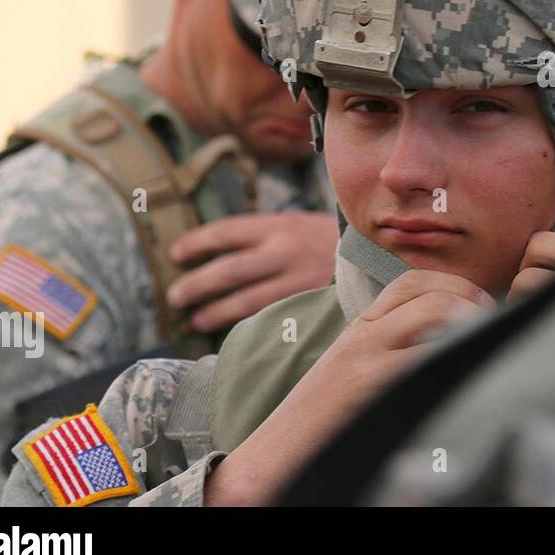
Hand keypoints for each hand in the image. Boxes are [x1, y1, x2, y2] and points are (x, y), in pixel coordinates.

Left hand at [166, 212, 338, 331]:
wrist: (379, 253)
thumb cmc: (333, 239)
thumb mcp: (301, 223)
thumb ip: (269, 235)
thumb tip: (223, 250)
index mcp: (279, 225)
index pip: (226, 232)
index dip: (196, 244)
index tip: (177, 254)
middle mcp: (284, 251)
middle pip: (228, 270)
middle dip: (197, 284)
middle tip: (175, 295)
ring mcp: (296, 279)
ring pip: (244, 299)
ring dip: (214, 310)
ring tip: (195, 318)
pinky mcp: (306, 302)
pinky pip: (267, 317)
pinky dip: (244, 324)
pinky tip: (229, 330)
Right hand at [204, 268, 494, 505]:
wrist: (275, 458)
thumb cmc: (320, 423)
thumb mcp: (352, 371)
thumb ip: (388, 349)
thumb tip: (444, 344)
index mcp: (359, 328)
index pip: (412, 282)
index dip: (454, 285)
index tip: (478, 305)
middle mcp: (363, 335)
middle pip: (433, 292)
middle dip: (473, 302)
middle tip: (492, 326)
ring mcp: (367, 359)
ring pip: (437, 313)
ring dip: (471, 324)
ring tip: (484, 346)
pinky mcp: (372, 387)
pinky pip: (428, 356)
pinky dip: (457, 358)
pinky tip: (467, 373)